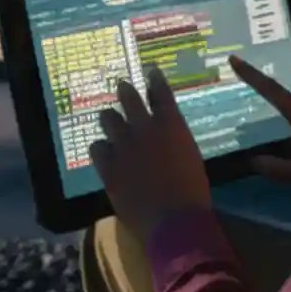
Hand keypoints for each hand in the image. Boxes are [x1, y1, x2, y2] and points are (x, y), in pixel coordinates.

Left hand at [88, 67, 211, 241]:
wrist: (174, 221)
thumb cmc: (193, 192)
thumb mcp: (191, 158)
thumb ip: (176, 142)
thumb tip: (167, 138)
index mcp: (171, 125)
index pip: (161, 92)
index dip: (155, 79)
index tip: (150, 70)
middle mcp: (145, 128)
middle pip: (129, 98)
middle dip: (126, 90)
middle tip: (122, 85)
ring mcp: (123, 146)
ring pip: (108, 119)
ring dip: (110, 118)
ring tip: (109, 119)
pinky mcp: (108, 166)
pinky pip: (97, 147)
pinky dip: (102, 148)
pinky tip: (104, 152)